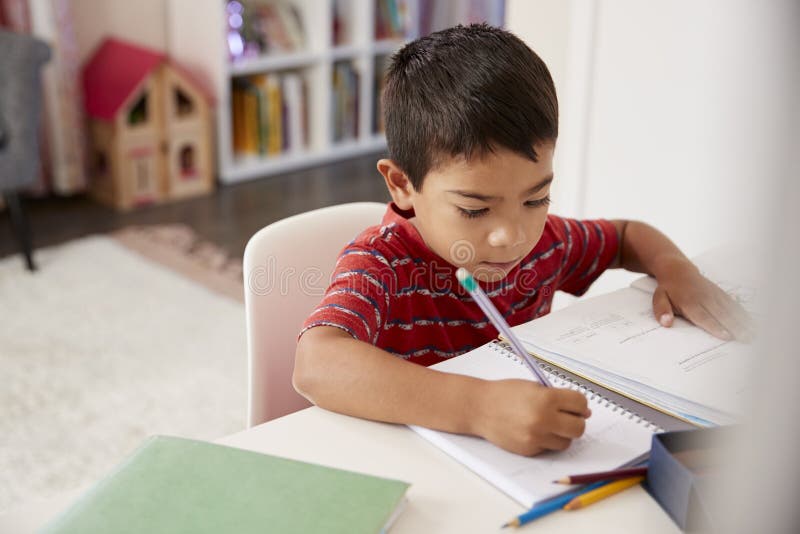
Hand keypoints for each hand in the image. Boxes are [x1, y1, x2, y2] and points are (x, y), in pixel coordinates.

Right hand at [473, 379, 590, 455]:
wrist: (479, 407)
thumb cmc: (505, 393)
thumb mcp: (533, 387)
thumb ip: (558, 397)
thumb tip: (584, 412)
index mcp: (546, 398)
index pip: (580, 403)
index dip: (579, 404)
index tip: (575, 405)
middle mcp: (543, 419)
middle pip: (579, 428)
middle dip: (576, 422)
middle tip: (566, 417)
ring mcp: (536, 437)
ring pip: (566, 442)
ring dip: (561, 434)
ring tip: (547, 424)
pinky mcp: (529, 449)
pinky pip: (549, 448)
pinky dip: (546, 441)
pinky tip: (533, 430)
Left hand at [652, 257, 752, 341]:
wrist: (677, 268)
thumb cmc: (668, 288)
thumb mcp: (658, 298)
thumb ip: (661, 311)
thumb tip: (666, 323)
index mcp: (689, 302)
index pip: (703, 316)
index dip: (715, 326)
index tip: (727, 336)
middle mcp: (704, 297)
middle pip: (721, 314)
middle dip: (735, 327)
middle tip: (748, 338)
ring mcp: (714, 294)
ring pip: (730, 309)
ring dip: (743, 321)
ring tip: (754, 333)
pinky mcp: (719, 292)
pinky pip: (732, 303)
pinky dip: (742, 312)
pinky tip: (752, 321)